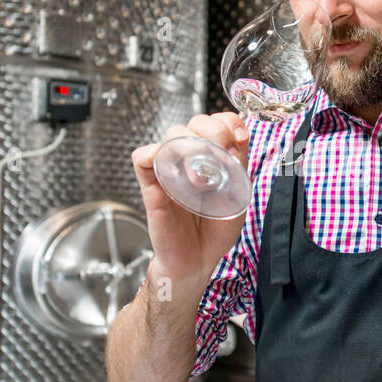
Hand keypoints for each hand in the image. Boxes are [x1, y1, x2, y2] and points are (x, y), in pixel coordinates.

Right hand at [130, 112, 249, 284]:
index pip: (219, 121)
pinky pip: (142, 157)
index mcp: (214, 158)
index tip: (237, 140)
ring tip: (200, 179)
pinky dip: (154, 153)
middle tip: (223, 158)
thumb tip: (238, 140)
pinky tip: (172, 172)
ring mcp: (170, 168)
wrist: (196, 260)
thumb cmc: (215, 231)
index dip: (228, 123)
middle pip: (197, 121)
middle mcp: (192, 158)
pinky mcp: (151, 184)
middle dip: (215, 132)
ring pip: (173, 133)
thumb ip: (239, 166)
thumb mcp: (238, 196)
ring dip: (191, 146)